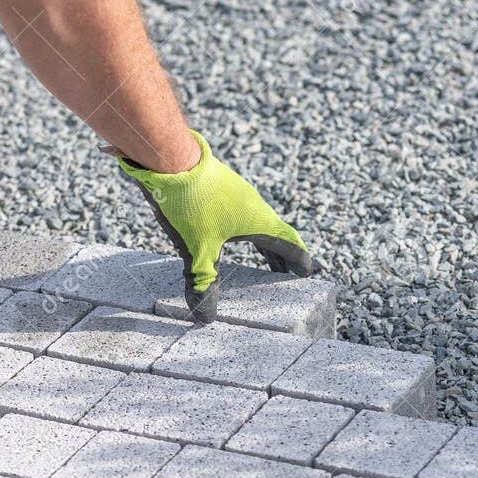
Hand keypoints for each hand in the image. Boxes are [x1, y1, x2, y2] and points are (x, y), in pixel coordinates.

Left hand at [116, 131, 313, 322]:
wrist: (170, 161)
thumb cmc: (190, 204)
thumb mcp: (197, 250)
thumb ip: (203, 283)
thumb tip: (206, 317)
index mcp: (258, 222)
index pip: (289, 244)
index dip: (299, 261)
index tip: (307, 274)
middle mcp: (254, 206)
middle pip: (276, 235)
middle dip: (283, 257)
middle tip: (288, 275)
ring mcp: (238, 194)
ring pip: (259, 224)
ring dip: (265, 244)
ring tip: (266, 262)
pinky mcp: (222, 188)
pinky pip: (244, 215)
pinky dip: (248, 233)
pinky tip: (231, 237)